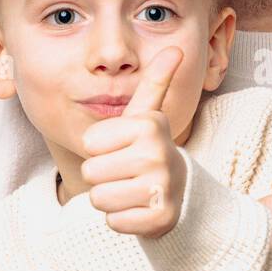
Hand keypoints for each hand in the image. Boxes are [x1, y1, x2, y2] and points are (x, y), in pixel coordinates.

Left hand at [79, 47, 187, 237]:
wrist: (181, 195)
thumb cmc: (150, 152)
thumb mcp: (149, 117)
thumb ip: (156, 82)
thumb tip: (176, 49)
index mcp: (149, 125)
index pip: (90, 142)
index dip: (101, 149)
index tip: (125, 149)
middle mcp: (157, 153)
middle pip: (92, 171)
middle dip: (104, 176)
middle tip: (128, 173)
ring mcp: (161, 187)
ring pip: (100, 198)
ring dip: (111, 199)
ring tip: (132, 190)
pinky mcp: (159, 218)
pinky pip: (114, 222)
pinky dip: (123, 220)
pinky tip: (140, 209)